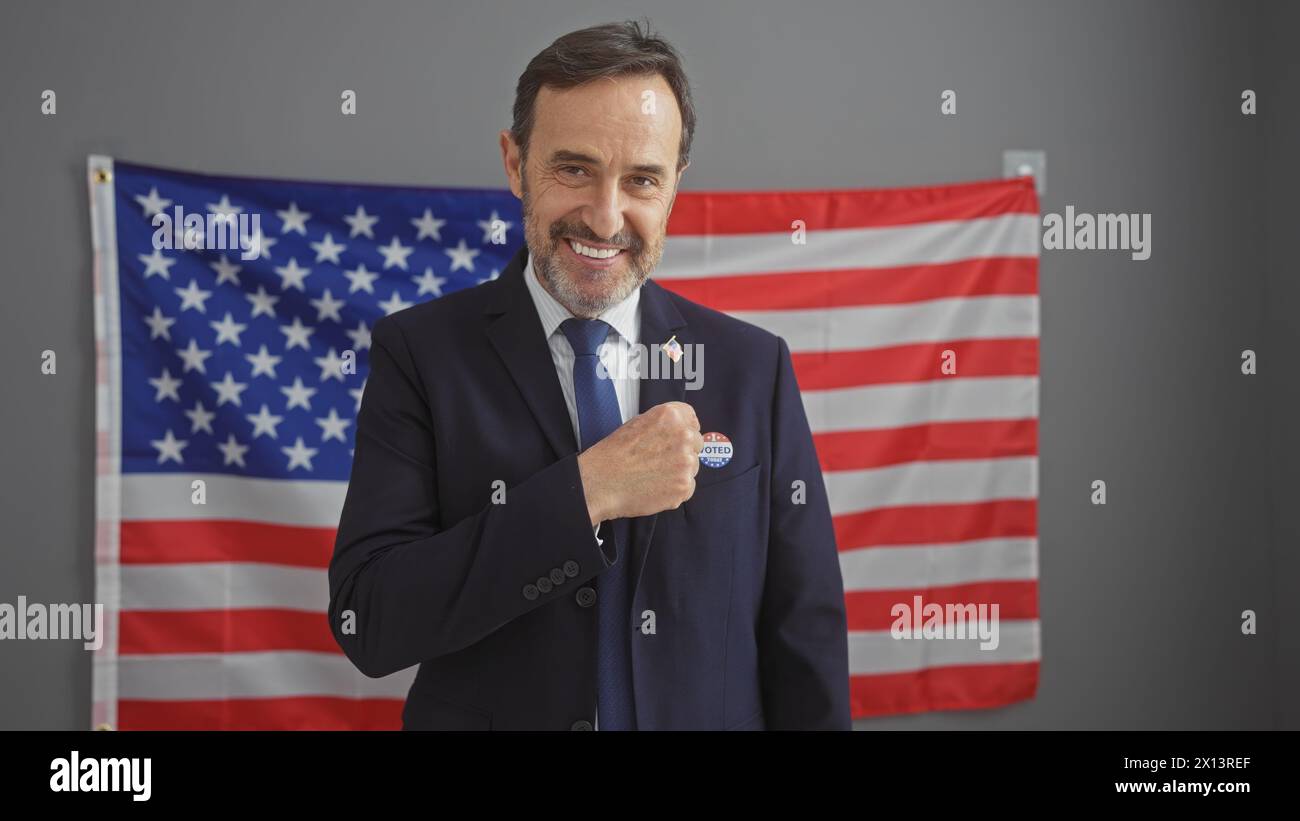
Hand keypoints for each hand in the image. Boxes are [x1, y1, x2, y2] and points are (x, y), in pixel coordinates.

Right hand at [576, 401, 703, 524]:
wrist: (601, 483)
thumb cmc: (613, 454)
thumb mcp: (637, 423)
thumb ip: (663, 424)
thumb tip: (677, 430)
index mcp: (671, 416)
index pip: (692, 419)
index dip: (682, 430)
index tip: (675, 439)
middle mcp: (683, 436)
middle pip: (696, 443)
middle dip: (683, 451)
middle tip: (659, 460)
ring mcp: (687, 462)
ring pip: (693, 466)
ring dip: (679, 471)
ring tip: (653, 474)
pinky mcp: (685, 486)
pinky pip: (688, 486)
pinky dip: (675, 489)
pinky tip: (655, 486)